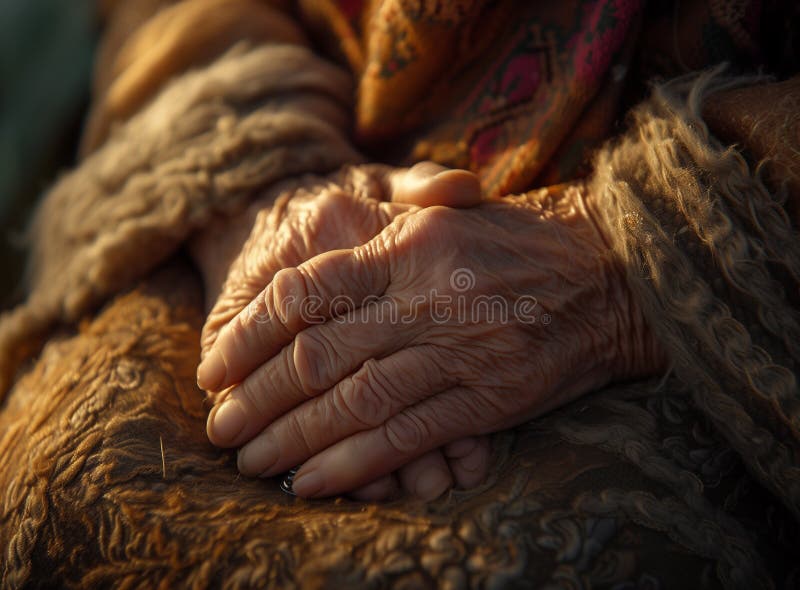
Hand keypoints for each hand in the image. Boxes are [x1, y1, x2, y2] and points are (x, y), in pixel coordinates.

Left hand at [198, 183, 664, 497]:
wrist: (608, 275)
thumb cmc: (518, 242)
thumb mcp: (447, 216)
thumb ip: (376, 236)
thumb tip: (297, 279)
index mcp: (411, 244)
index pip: (305, 290)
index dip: (250, 332)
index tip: (216, 364)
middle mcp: (429, 296)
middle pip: (320, 355)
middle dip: (259, 397)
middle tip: (221, 426)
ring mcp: (461, 351)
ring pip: (356, 403)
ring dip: (296, 440)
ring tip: (253, 463)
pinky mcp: (488, 400)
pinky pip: (407, 437)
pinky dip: (355, 464)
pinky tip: (314, 481)